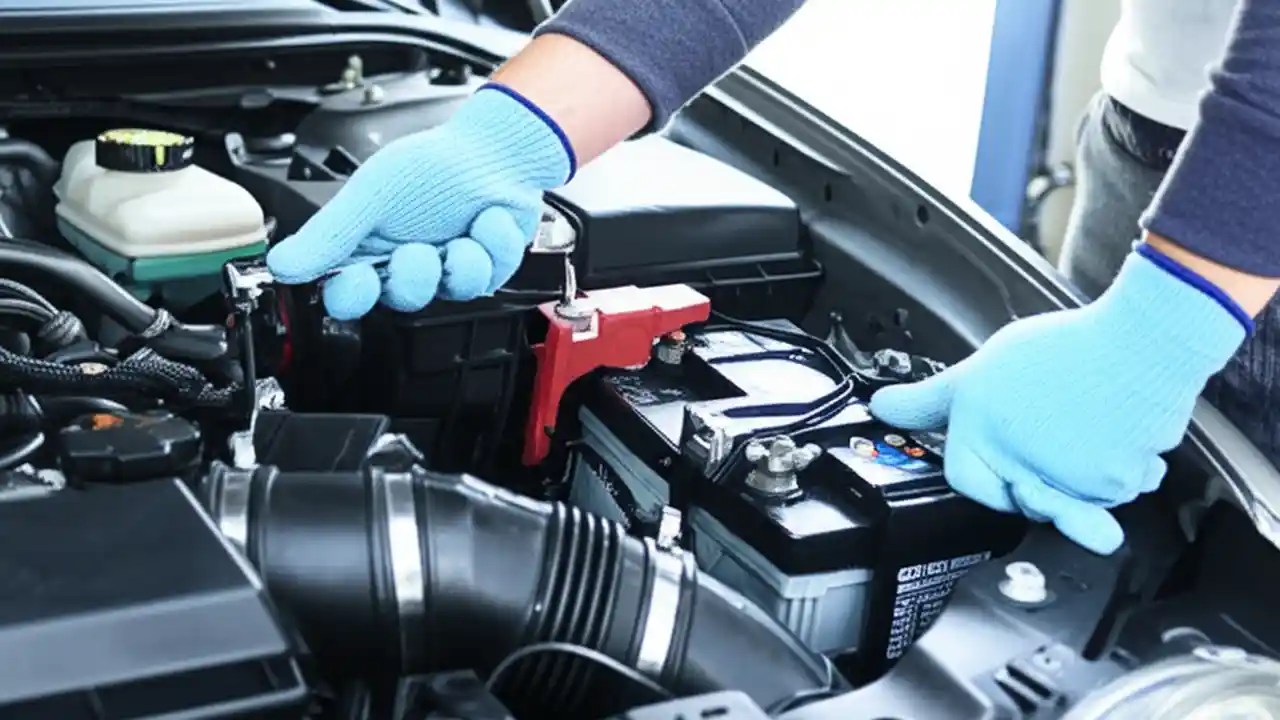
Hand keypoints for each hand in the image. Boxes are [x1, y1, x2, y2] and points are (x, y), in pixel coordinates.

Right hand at [266, 85, 573, 318]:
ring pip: (454, 290)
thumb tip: (281, 264)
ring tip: (464, 226)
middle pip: (402, 299)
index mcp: (369, 249)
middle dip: (416, 271)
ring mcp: (449, 270)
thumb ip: (328, 233)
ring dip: (462, 254)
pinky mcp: (488, 270)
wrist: (495, 148)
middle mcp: (407, 265)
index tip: (362, 276)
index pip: (345, 296)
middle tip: (420, 246)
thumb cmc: (432, 164)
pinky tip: (487, 219)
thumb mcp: (372, 194)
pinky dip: (492, 240)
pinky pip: (490, 273)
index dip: (353, 295)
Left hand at [870, 248, 1247, 554]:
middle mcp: (1026, 472)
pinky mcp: (1118, 486)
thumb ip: (930, 400)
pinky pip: (1116, 490)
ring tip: (1087, 421)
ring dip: (1080, 470)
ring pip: (1072, 498)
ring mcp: (1074, 485)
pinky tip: (1118, 428)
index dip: (982, 466)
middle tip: (1053, 431)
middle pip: (1022, 497)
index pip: (965, 482)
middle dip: (1035, 474)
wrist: (1144, 341)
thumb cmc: (1064, 350)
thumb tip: (884, 407)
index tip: (1002, 450)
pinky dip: (1121, 466)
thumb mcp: (979, 371)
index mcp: (984, 444)